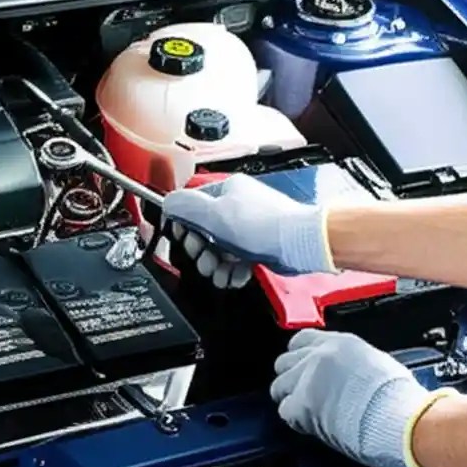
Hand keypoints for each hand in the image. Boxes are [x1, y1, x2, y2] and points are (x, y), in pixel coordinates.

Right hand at [161, 174, 335, 288]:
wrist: (300, 244)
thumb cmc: (263, 226)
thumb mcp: (213, 213)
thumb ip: (184, 206)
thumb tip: (166, 203)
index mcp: (225, 190)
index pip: (191, 205)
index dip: (183, 225)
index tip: (183, 239)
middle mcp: (236, 206)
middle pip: (203, 231)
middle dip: (201, 251)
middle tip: (204, 259)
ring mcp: (248, 227)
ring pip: (219, 249)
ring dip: (215, 265)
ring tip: (219, 273)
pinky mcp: (259, 246)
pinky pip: (236, 259)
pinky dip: (232, 270)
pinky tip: (235, 276)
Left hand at [272, 330, 430, 466]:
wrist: (403, 420)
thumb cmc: (400, 398)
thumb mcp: (378, 363)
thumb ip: (352, 362)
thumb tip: (346, 371)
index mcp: (340, 343)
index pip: (301, 340)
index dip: (300, 356)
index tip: (301, 367)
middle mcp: (319, 356)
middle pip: (284, 362)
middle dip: (291, 378)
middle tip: (303, 394)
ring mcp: (307, 380)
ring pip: (279, 386)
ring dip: (290, 399)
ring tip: (308, 412)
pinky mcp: (303, 405)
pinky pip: (285, 411)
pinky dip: (296, 420)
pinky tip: (312, 424)